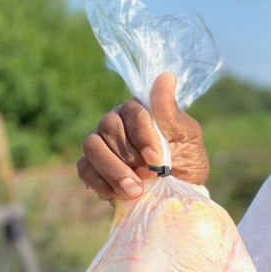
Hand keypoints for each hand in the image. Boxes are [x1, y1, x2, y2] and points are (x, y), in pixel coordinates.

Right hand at [77, 72, 208, 199]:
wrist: (178, 191)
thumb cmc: (186, 160)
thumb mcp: (186, 136)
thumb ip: (170, 112)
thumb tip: (165, 77)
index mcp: (139, 110)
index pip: (132, 111)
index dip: (142, 135)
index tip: (157, 158)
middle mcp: (116, 122)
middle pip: (108, 127)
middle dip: (129, 155)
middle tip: (150, 176)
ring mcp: (101, 143)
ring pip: (92, 146)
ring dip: (113, 169)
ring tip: (135, 190)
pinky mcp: (91, 166)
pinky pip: (84, 169)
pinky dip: (101, 182)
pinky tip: (121, 194)